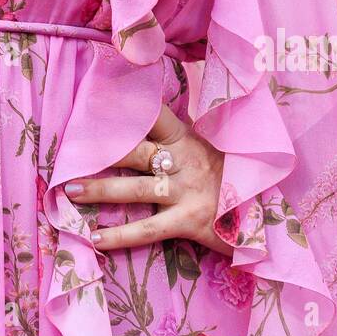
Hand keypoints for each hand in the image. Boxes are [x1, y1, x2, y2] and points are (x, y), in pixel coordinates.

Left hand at [64, 102, 233, 256]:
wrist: (266, 211)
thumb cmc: (230, 176)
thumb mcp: (208, 147)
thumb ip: (177, 136)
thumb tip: (145, 116)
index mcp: (188, 139)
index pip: (154, 117)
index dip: (128, 107)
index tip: (99, 97)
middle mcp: (184, 161)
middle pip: (136, 151)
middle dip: (103, 151)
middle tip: (69, 149)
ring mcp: (186, 192)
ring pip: (135, 189)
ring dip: (101, 190)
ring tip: (71, 190)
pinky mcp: (188, 221)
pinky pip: (147, 230)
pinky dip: (119, 235)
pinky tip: (94, 238)